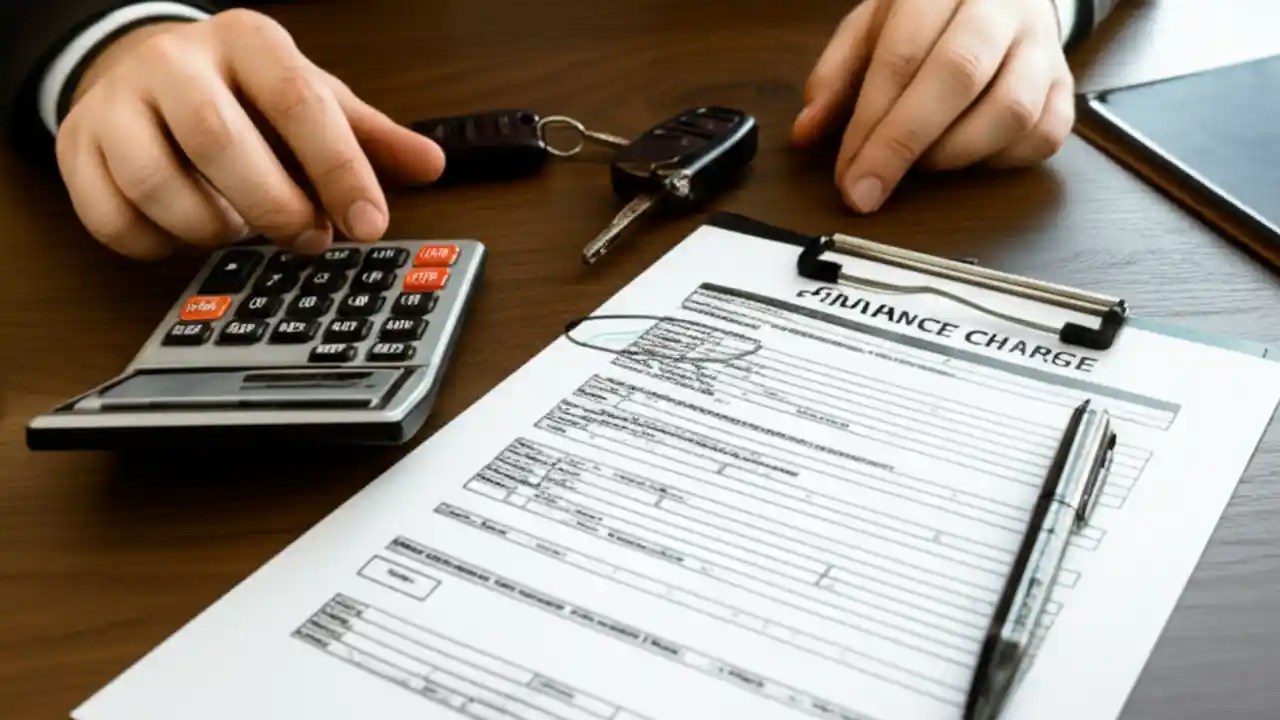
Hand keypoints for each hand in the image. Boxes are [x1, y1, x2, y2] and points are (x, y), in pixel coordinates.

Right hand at [56, 10, 445, 258]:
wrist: (144, 67)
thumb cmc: (242, 92)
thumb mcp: (313, 98)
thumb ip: (371, 135)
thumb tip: (432, 164)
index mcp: (247, 42)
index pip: (298, 101)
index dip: (338, 169)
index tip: (368, 223)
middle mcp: (175, 63)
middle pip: (220, 141)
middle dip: (273, 206)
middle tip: (308, 238)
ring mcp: (117, 104)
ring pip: (158, 184)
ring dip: (211, 227)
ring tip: (239, 228)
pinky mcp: (76, 147)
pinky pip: (111, 217)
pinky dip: (156, 244)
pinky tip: (185, 234)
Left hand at [792, 0, 1074, 212]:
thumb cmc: (931, 16)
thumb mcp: (873, 27)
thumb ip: (837, 75)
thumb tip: (806, 130)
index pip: (902, 56)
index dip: (871, 123)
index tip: (847, 175)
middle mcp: (1000, 8)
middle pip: (956, 77)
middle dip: (903, 145)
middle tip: (868, 191)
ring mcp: (1042, 46)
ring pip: (1009, 110)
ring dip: (953, 154)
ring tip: (920, 163)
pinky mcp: (1066, 85)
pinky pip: (1044, 134)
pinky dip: (999, 161)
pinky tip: (967, 157)